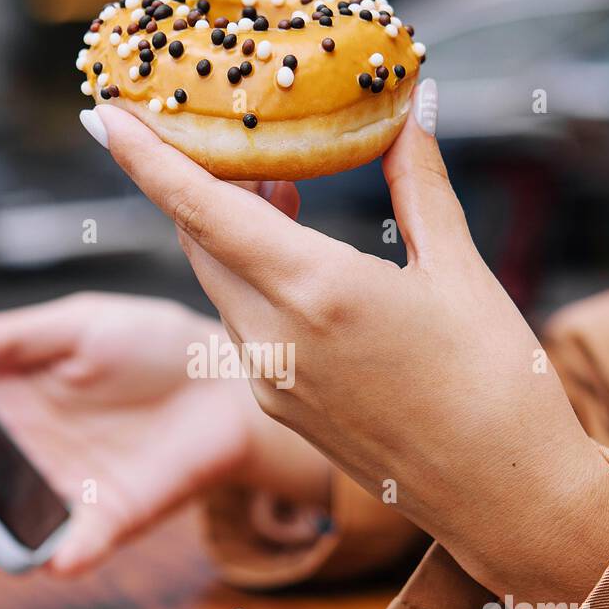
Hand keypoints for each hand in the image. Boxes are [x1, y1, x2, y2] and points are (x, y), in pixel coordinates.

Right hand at [0, 293, 330, 574]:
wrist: (225, 382)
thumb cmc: (151, 344)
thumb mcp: (78, 324)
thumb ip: (10, 337)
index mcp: (8, 397)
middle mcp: (25, 450)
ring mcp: (62, 489)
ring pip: (10, 520)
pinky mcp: (107, 519)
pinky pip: (75, 547)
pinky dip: (63, 557)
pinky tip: (58, 557)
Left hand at [85, 83, 608, 608]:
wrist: (502, 501)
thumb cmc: (496, 383)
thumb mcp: (460, 270)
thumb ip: (420, 183)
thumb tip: (412, 108)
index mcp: (317, 293)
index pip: (204, 210)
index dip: (148, 159)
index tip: (106, 115)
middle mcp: (276, 339)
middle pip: (200, 242)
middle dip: (199, 182)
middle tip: (230, 132)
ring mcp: (270, 381)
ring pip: (220, 285)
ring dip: (230, 232)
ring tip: (283, 184)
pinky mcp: (280, 408)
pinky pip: (244, 326)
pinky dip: (252, 281)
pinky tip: (298, 263)